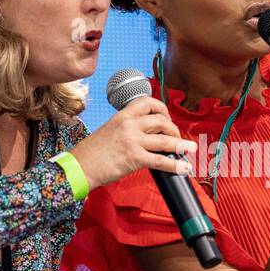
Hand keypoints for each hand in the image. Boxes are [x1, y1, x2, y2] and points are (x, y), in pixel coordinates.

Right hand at [71, 97, 196, 189]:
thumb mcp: (108, 131)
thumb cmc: (91, 153)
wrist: (79, 166)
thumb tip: (145, 136)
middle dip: (174, 130)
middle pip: (161, 121)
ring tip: (190, 149)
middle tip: (177, 139)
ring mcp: (133, 141)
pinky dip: (175, 165)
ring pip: (165, 140)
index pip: (148, 102)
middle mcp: (129, 125)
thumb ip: (126, 129)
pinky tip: (183, 167)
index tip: (167, 117)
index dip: (162, 108)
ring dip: (181, 145)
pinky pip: (161, 160)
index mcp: (122, 116)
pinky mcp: (134, 158)